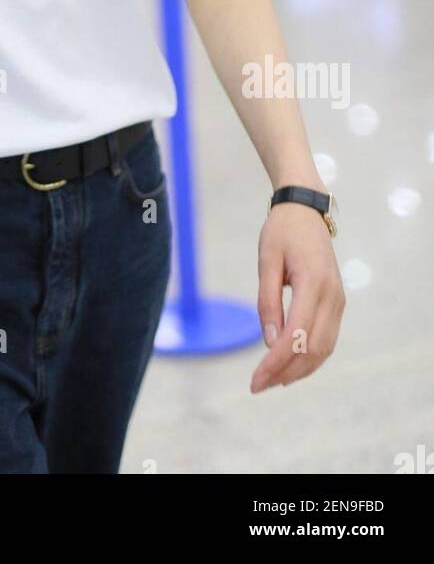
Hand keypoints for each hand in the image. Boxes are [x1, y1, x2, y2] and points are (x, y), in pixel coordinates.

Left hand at [251, 200, 344, 392]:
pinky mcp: (337, 303)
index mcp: (313, 283)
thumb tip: (270, 342)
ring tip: (271, 381)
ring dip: (300, 369)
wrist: (305, 210)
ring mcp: (338, 301)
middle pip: (314, 349)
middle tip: (258, 385)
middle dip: (286, 372)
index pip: (297, 335)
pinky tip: (290, 365)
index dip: (276, 362)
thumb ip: (267, 301)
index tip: (256, 379)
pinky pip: (327, 339)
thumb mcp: (266, 261)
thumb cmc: (281, 232)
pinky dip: (310, 357)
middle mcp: (332, 296)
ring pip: (324, 349)